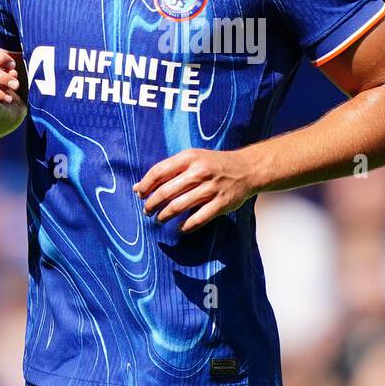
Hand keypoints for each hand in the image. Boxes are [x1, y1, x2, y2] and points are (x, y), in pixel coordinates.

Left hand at [133, 148, 259, 233]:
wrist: (246, 169)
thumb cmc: (213, 164)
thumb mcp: (191, 159)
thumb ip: (167, 171)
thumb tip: (138, 188)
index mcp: (190, 157)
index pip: (159, 172)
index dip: (146, 185)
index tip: (140, 195)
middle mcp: (200, 171)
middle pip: (166, 191)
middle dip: (152, 204)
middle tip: (147, 211)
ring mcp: (211, 188)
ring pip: (179, 206)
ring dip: (164, 216)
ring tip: (159, 219)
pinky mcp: (221, 204)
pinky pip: (198, 219)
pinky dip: (185, 226)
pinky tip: (179, 228)